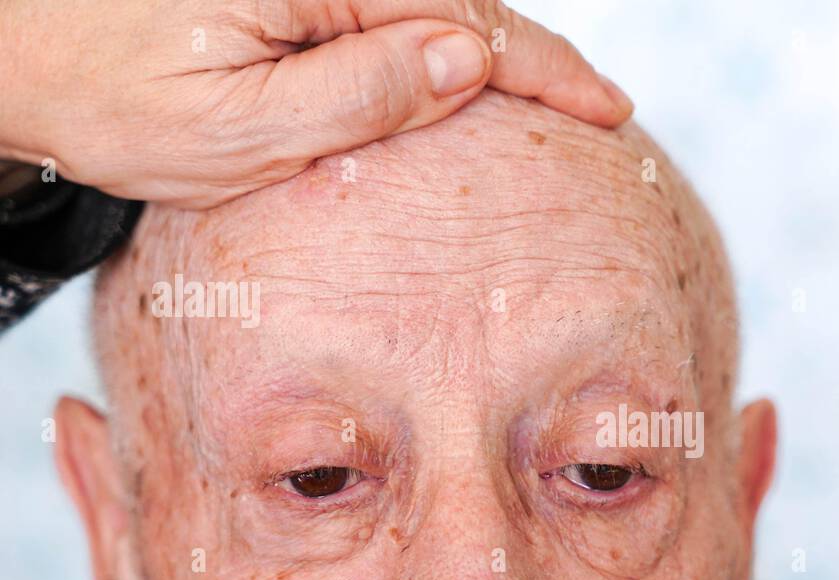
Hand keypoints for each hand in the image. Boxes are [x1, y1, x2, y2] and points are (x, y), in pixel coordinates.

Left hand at [0, 0, 632, 207]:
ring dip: (493, 43)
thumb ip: (357, 94)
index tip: (609, 109)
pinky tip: (465, 65)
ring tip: (551, 90)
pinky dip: (440, 33)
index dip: (546, 68)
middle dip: (534, 54)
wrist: (14, 50)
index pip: (465, 21)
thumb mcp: (235, 130)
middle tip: (600, 106)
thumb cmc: (111, 102)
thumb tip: (468, 62)